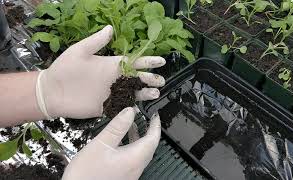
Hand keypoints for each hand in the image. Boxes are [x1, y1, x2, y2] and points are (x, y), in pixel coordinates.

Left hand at [37, 25, 165, 118]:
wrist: (52, 92)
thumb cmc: (64, 69)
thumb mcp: (80, 51)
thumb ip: (96, 42)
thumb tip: (110, 28)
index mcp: (111, 65)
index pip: (133, 62)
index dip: (147, 61)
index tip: (161, 61)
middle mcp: (114, 79)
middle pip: (137, 78)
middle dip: (150, 79)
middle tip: (161, 81)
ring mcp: (111, 93)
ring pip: (132, 93)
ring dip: (145, 93)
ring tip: (156, 93)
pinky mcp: (106, 107)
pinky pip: (122, 107)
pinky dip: (132, 107)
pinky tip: (140, 107)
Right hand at [62, 107, 160, 179]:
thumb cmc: (87, 174)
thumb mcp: (101, 144)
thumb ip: (117, 127)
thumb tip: (130, 112)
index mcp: (134, 158)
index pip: (153, 138)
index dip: (156, 125)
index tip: (155, 115)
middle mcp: (135, 167)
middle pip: (149, 146)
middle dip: (149, 131)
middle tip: (147, 118)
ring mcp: (130, 174)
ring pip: (140, 153)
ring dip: (139, 139)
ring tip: (132, 126)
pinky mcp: (122, 177)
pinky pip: (132, 159)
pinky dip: (131, 147)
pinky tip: (120, 143)